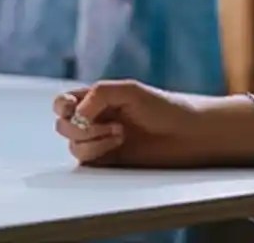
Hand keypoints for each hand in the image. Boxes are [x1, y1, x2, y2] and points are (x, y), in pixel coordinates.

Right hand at [52, 79, 204, 166]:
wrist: (190, 134)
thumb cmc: (164, 107)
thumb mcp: (129, 90)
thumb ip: (98, 94)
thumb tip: (77, 114)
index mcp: (96, 100)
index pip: (63, 103)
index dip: (63, 106)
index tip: (74, 107)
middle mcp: (95, 120)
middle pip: (63, 125)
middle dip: (79, 125)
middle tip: (107, 124)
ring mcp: (101, 142)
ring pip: (73, 144)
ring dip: (91, 139)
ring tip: (119, 134)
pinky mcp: (109, 162)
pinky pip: (86, 161)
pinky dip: (95, 152)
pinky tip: (117, 145)